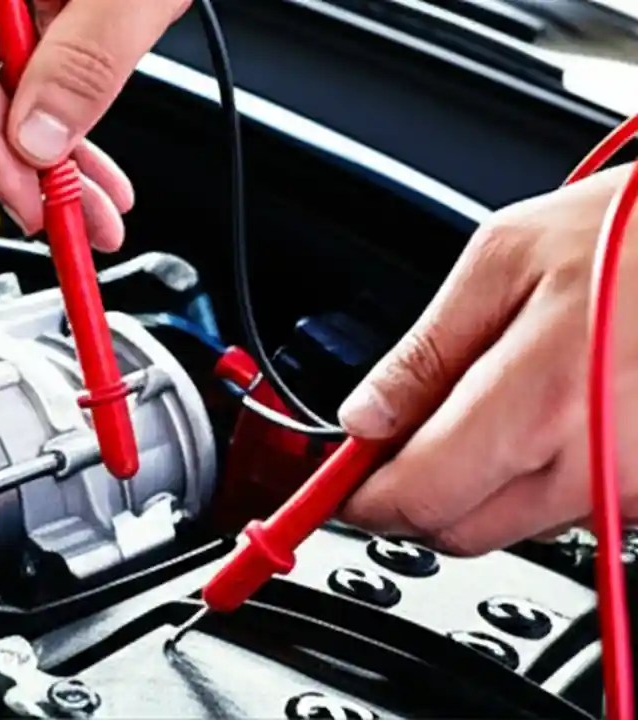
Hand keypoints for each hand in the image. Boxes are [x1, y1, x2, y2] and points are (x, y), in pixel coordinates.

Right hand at [0, 0, 190, 250]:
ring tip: (97, 213)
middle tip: (73, 227)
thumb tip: (37, 141)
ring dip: (54, 161)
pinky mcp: (40, 2)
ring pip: (9, 91)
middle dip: (29, 171)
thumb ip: (83, 60)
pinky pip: (38, 73)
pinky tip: (94, 167)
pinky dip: (69, 121)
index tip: (35, 207)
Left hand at [337, 163, 637, 555]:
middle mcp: (590, 470)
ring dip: (469, 484)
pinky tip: (542, 411)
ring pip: (507, 524)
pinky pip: (566, 508)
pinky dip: (530, 476)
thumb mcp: (508, 257)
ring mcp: (629, 491)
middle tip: (395, 435)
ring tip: (486, 398)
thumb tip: (366, 416)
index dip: (357, 496)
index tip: (334, 481)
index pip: (412, 500)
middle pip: (453, 530)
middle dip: (407, 494)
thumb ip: (427, 351)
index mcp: (538, 407)